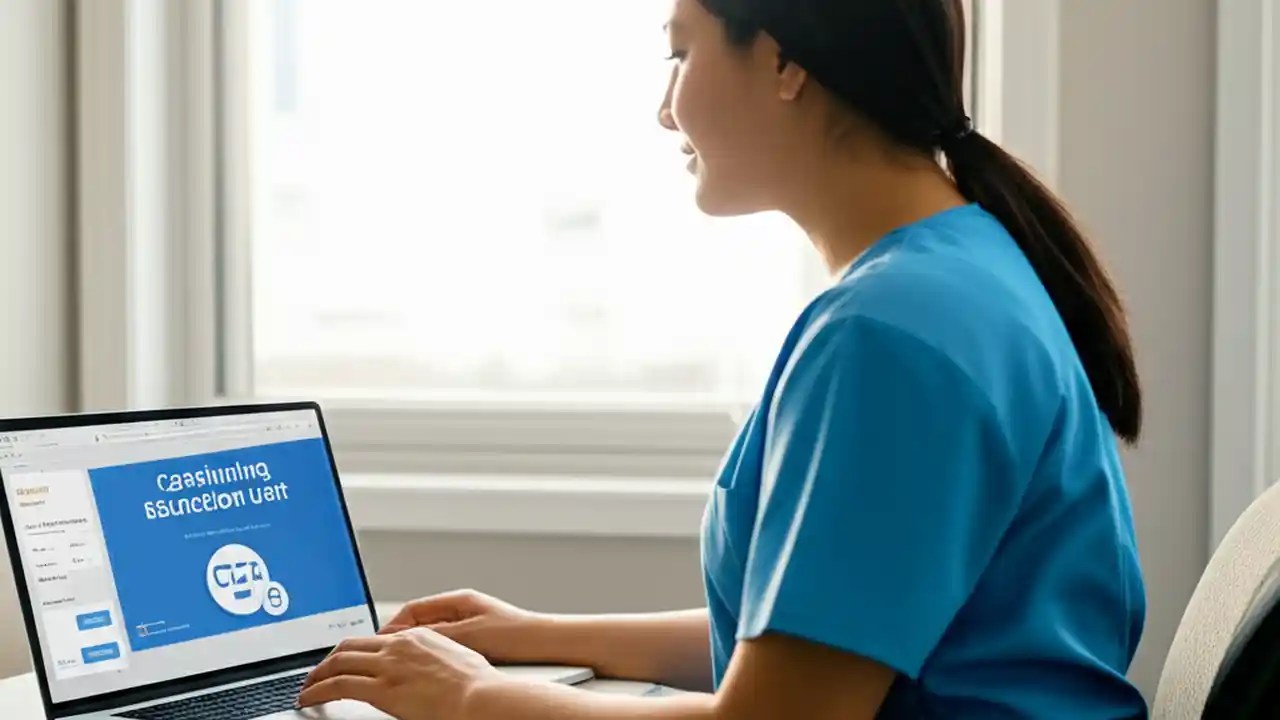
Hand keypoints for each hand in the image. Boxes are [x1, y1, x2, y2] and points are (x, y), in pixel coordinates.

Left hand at [297, 627, 503, 719]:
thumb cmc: (477, 685)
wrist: (479, 696)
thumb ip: (435, 658)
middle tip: (319, 672)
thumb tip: (430, 669)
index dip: (355, 651)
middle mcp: (398, 645)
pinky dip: (317, 691)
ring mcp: (388, 665)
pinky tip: (309, 698)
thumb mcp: (457, 659)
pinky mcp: (380, 689)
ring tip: (308, 687)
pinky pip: (337, 686)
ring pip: (338, 663)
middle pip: (350, 646)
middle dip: (330, 659)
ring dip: (317, 675)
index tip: (347, 661)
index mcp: (416, 636)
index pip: (374, 639)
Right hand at [381, 589, 544, 664]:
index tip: (380, 640)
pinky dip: (434, 651)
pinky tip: (432, 665)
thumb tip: (407, 637)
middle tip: (386, 652)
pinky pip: (445, 641)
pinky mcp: (476, 635)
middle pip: (420, 619)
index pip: (413, 608)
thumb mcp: (468, 634)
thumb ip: (436, 634)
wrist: (542, 641)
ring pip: (432, 632)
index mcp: (458, 600)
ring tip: (405, 660)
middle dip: (401, 635)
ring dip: (417, 644)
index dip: (393, 625)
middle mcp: (462, 607)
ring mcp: (468, 621)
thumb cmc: (512, 634)